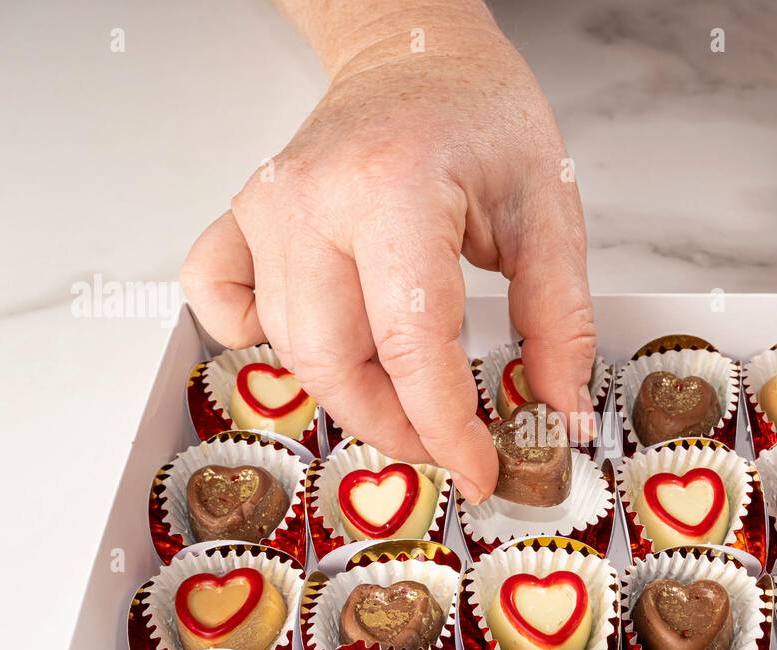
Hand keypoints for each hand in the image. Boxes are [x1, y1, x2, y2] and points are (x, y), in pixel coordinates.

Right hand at [179, 8, 594, 501]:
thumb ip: (559, 317)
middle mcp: (314, 200)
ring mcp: (267, 207)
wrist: (416, 54)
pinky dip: (256, 338)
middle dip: (394, 425)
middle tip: (445, 443)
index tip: (478, 468)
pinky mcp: (244, 215)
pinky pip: (217, 296)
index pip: (412, 344)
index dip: (446, 426)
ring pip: (285, 346)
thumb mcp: (547, 209)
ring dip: (347, 393)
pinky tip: (318, 340)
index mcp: (396, 190)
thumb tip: (560, 409)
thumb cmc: (478, 115)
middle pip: (334, 361)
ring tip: (405, 400)